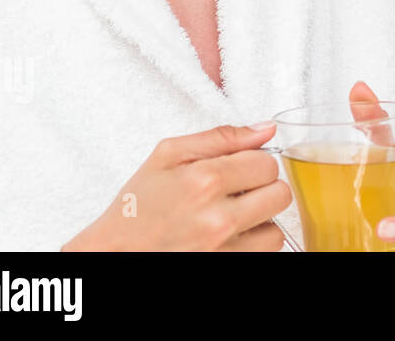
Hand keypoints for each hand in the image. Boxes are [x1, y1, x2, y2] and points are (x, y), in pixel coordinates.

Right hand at [62, 122, 291, 251]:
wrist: (114, 252)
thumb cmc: (137, 206)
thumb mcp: (169, 155)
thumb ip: (223, 137)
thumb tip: (267, 129)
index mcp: (205, 181)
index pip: (268, 164)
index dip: (254, 163)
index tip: (238, 170)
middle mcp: (217, 219)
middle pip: (280, 195)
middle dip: (263, 190)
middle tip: (237, 193)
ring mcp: (222, 250)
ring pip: (276, 230)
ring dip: (259, 222)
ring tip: (231, 218)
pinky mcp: (225, 266)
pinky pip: (263, 254)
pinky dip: (251, 245)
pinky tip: (228, 237)